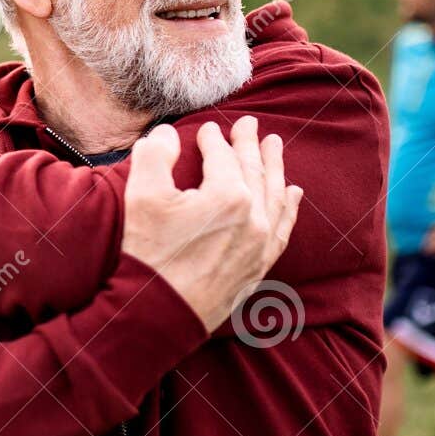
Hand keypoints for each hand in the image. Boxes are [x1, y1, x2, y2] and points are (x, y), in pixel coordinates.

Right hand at [120, 116, 303, 331]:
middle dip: (250, 145)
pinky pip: (283, 228)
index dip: (214, 139)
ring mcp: (261, 242)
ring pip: (275, 195)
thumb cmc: (149, 253)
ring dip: (275, 167)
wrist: (160, 311)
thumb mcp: (142, 196)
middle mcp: (254, 216)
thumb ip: (155, 155)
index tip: (207, 129)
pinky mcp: (260, 264)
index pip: (223, 156)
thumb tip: (166, 134)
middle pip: (254, 170)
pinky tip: (292, 194)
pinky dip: (288, 207)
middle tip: (250, 124)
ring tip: (274, 146)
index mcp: (228, 195)